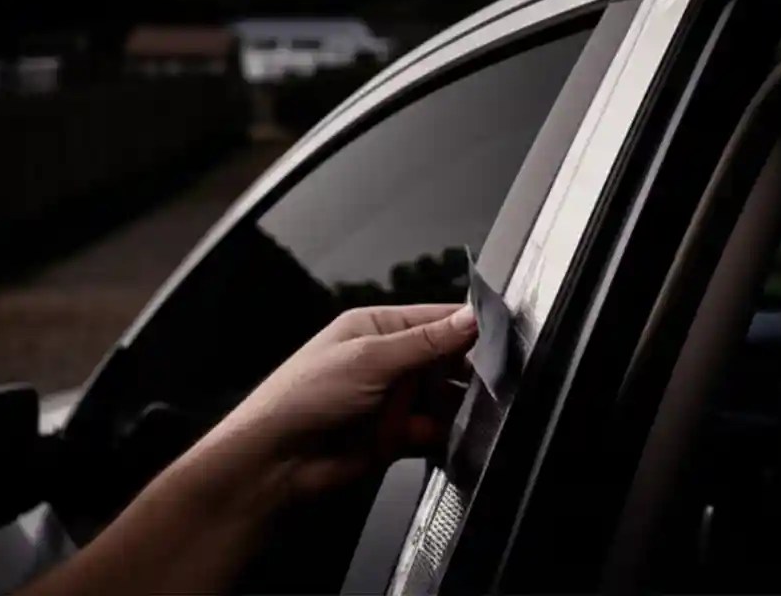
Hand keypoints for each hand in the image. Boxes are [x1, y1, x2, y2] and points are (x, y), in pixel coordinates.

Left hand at [192, 303, 477, 502]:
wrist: (274, 463)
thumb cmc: (303, 397)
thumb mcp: (371, 359)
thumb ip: (426, 341)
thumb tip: (471, 318)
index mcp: (378, 328)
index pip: (437, 318)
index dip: (471, 326)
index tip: (506, 336)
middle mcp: (388, 360)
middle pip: (448, 359)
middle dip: (472, 370)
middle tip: (499, 379)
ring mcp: (394, 399)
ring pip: (446, 397)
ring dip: (464, 405)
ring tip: (485, 410)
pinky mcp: (397, 436)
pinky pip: (436, 431)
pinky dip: (449, 434)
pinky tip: (460, 436)